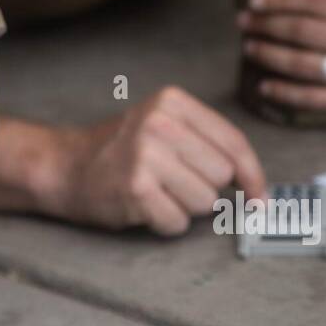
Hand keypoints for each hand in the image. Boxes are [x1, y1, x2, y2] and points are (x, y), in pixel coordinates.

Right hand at [53, 87, 265, 235]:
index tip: (259, 198)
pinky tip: (143, 206)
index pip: (234, 143)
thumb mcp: (164, 126)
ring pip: (204, 202)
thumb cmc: (123, 152)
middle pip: (222, 176)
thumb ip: (208, 143)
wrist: (65, 167)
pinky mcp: (136, 188)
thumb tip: (257, 187)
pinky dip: (164, 223)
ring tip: (156, 192)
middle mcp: (160, 122)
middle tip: (172, 182)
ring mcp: (146, 154)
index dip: (253, 176)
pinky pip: (177, 223)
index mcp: (172, 101)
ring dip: (184, 208)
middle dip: (205, 189)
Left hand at [237, 0, 325, 115]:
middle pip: (304, 32)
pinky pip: (320, 99)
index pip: (316, 2)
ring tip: (250, 48)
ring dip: (271, 55)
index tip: (254, 1)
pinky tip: (267, 87)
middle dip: (267, 26)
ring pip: (306, 65)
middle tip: (243, 23)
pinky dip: (288, 94)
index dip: (280, 1)